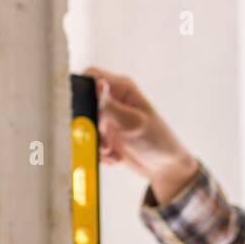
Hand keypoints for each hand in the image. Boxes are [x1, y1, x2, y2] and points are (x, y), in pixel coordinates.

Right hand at [83, 66, 198, 202]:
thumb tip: (97, 82)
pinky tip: (114, 157)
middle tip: (102, 136)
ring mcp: (109, 118)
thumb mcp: (132, 123)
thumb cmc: (156, 140)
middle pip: (84, 104)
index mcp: (122, 88)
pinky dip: (99, 152)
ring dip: (94, 141)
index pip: (92, 75)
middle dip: (88, 124)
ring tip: (110, 150)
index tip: (79, 107)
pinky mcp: (107, 135)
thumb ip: (110, 105)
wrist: (165, 167)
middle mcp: (113, 101)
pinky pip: (90, 141)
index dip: (81, 87)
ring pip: (85, 125)